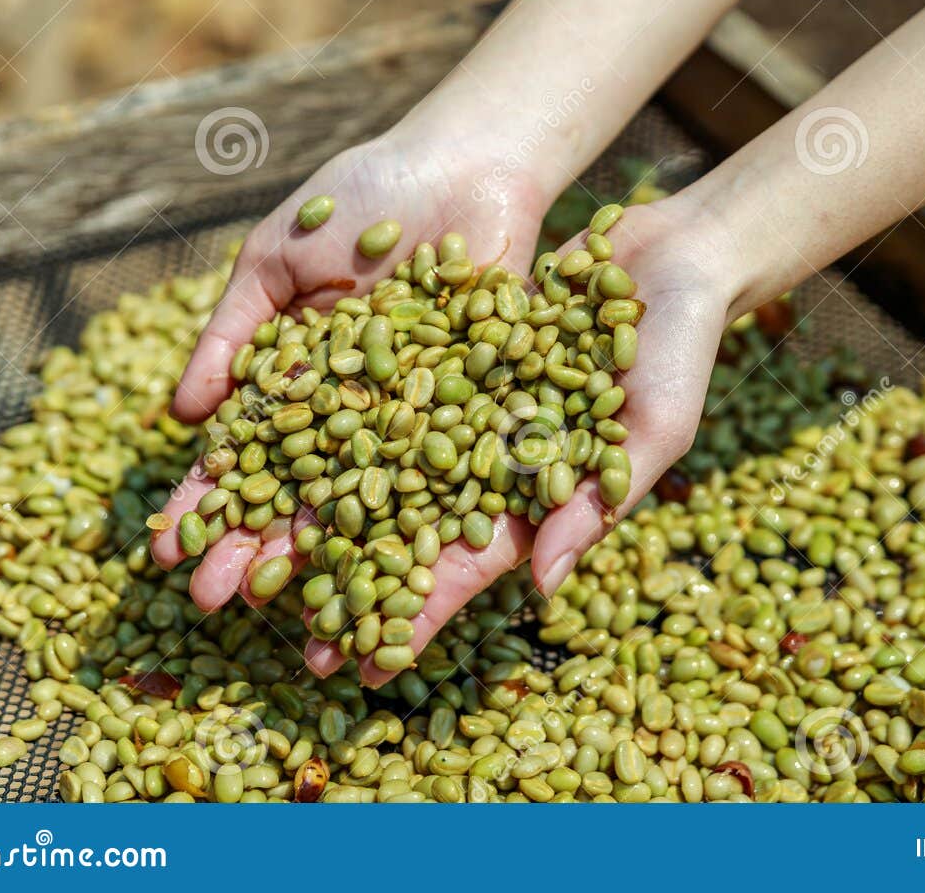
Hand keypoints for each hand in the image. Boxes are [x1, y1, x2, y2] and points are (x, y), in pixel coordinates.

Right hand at [150, 116, 549, 610]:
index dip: (207, 499)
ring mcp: (418, 419)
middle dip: (255, 545)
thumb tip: (177, 416)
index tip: (165, 547)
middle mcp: (356, 413)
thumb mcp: (278, 257)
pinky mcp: (482, 413)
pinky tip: (397, 579)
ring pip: (371, 503)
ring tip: (293, 612)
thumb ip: (234, 332)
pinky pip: (452, 480)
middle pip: (301, 493)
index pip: (246, 454)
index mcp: (301, 381)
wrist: (466, 163)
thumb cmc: (361, 197)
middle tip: (212, 600)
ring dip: (332, 560)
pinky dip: (426, 529)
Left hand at [299, 193, 733, 685]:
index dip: (418, 614)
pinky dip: (325, 404)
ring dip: (310, 495)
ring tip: (240, 540)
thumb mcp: (655, 427)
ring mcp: (462, 402)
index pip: (467, 566)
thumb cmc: (684, 351)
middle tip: (267, 619)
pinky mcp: (445, 345)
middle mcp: (487, 456)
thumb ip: (598, 500)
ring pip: (373, 456)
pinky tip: (265, 426)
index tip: (366, 667)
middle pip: (402, 522)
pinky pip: (375, 379)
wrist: (674, 257)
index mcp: (537, 495)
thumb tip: (543, 587)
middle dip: (339, 572)